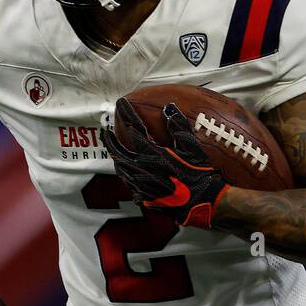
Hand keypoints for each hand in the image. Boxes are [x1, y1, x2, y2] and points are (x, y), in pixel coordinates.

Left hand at [102, 99, 228, 228]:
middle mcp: (145, 169)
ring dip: (115, 156)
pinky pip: (128, 183)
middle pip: (120, 152)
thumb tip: (169, 108)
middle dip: (111, 140)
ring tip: (112, 149)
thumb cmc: (198, 173)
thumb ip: (179, 127)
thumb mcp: (192, 148)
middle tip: (105, 132)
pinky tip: (123, 169)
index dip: (127, 115)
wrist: (200, 201)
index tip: (121, 104)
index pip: (136, 130)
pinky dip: (123, 173)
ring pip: (122, 168)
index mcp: (156, 154)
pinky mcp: (145, 196)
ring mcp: (143, 184)